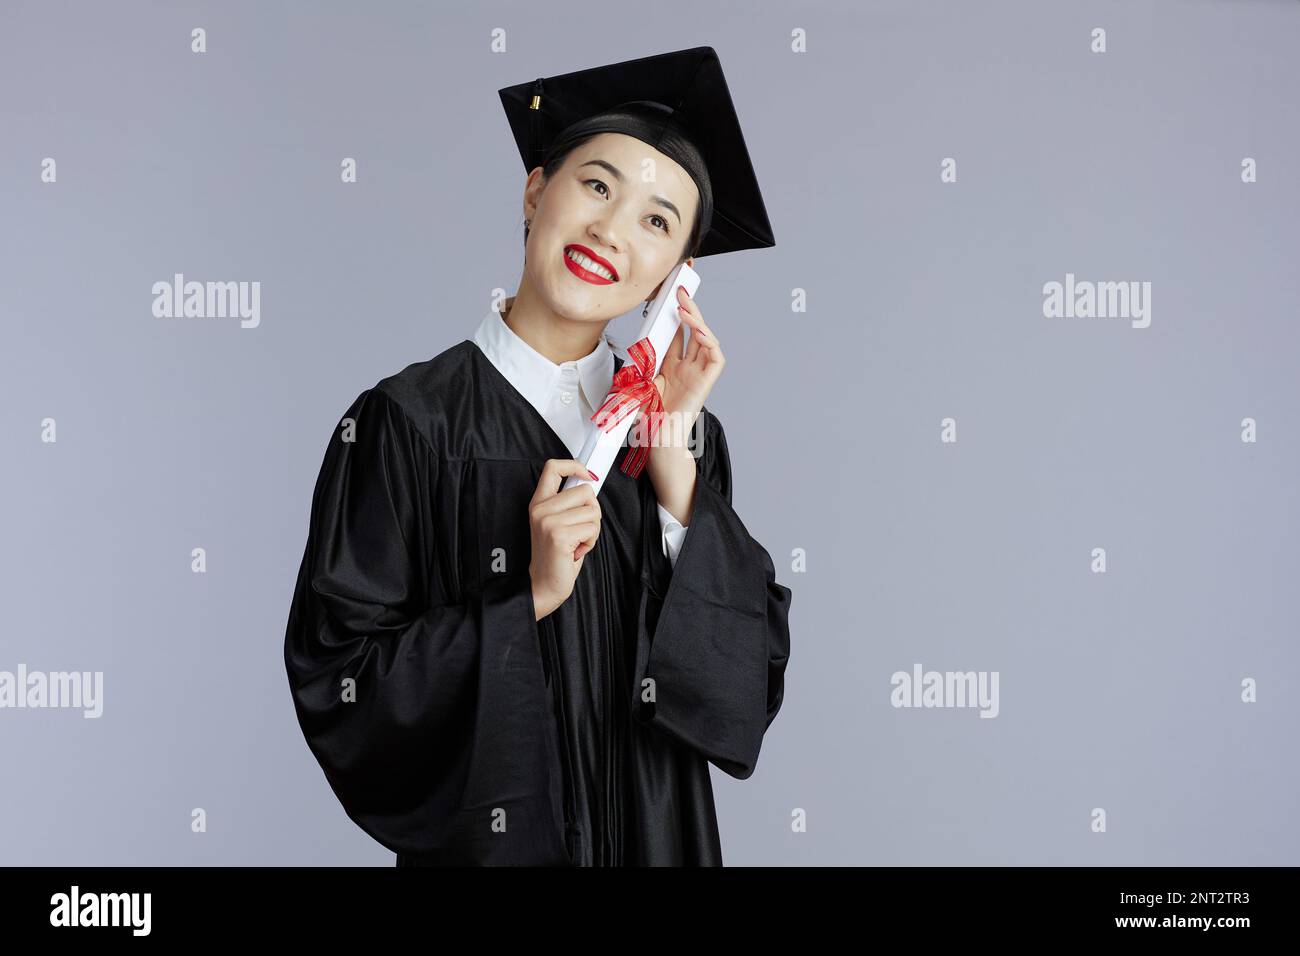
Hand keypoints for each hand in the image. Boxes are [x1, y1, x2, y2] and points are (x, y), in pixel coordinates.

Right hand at [527, 459, 601, 619]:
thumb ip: (570, 502)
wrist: (544, 584)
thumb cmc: (556, 556)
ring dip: (592, 530)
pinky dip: (591, 542)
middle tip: (580, 530)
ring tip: (576, 542)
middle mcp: (540, 509)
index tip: (587, 474)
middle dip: (592, 512)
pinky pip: (592, 529)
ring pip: (592, 511)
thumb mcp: (559, 522)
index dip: (574, 465)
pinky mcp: (559, 536)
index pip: (552, 467)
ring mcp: (548, 522)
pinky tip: (576, 550)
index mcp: (539, 502)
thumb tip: (590, 483)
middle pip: (585, 491)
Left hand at [651, 260, 724, 422]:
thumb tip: (636, 343)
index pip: (677, 334)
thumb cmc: (647, 416)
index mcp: (672, 367)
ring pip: (706, 339)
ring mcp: (698, 374)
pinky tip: (697, 330)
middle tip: (679, 291)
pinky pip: (716, 356)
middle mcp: (688, 367)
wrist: (655, 438)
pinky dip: (709, 341)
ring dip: (697, 320)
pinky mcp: (706, 382)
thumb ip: (642, 361)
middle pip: (693, 331)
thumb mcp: (638, 379)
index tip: (667, 296)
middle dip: (688, 309)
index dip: (675, 315)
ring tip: (684, 306)